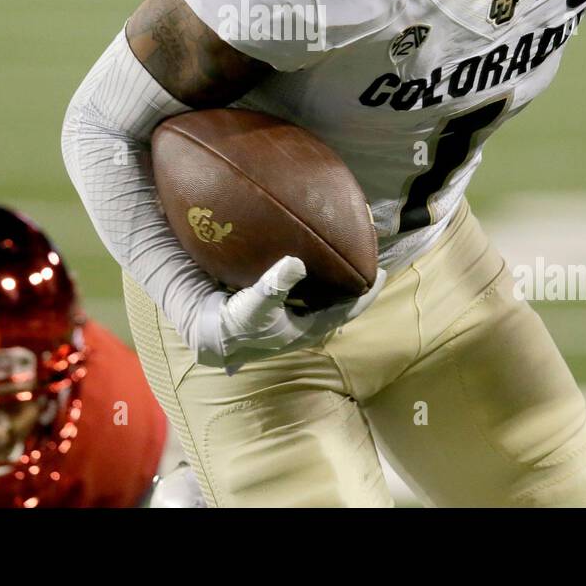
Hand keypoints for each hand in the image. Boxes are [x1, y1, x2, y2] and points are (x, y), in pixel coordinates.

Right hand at [194, 256, 386, 373]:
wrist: (205, 332)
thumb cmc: (234, 324)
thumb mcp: (254, 305)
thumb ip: (274, 285)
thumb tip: (297, 262)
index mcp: (304, 329)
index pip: (343, 312)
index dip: (363, 295)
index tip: (381, 274)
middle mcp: (301, 323)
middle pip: (335, 303)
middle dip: (349, 284)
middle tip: (364, 259)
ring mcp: (288, 315)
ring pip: (320, 297)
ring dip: (331, 279)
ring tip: (342, 252)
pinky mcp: (274, 304)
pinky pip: (302, 289)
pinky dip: (310, 274)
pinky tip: (308, 254)